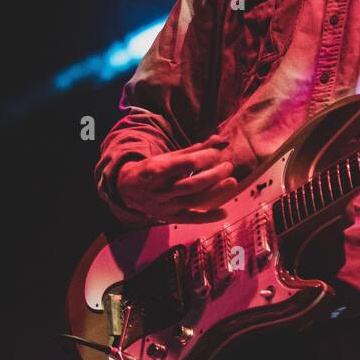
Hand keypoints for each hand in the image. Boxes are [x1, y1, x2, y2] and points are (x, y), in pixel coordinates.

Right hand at [116, 132, 238, 221]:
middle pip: (191, 184)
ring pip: (193, 201)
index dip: (204, 157)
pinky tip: (224, 213)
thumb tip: (218, 140)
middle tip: (228, 166)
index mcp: (158, 170)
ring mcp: (165, 206)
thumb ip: (193, 150)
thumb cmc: (153, 169)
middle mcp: (161, 190)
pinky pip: (190, 219)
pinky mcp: (170, 217)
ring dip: (215, 192)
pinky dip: (207, 217)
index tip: (217, 152)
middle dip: (213, 175)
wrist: (127, 189)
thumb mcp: (168, 157)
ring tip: (232, 181)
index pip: (185, 164)